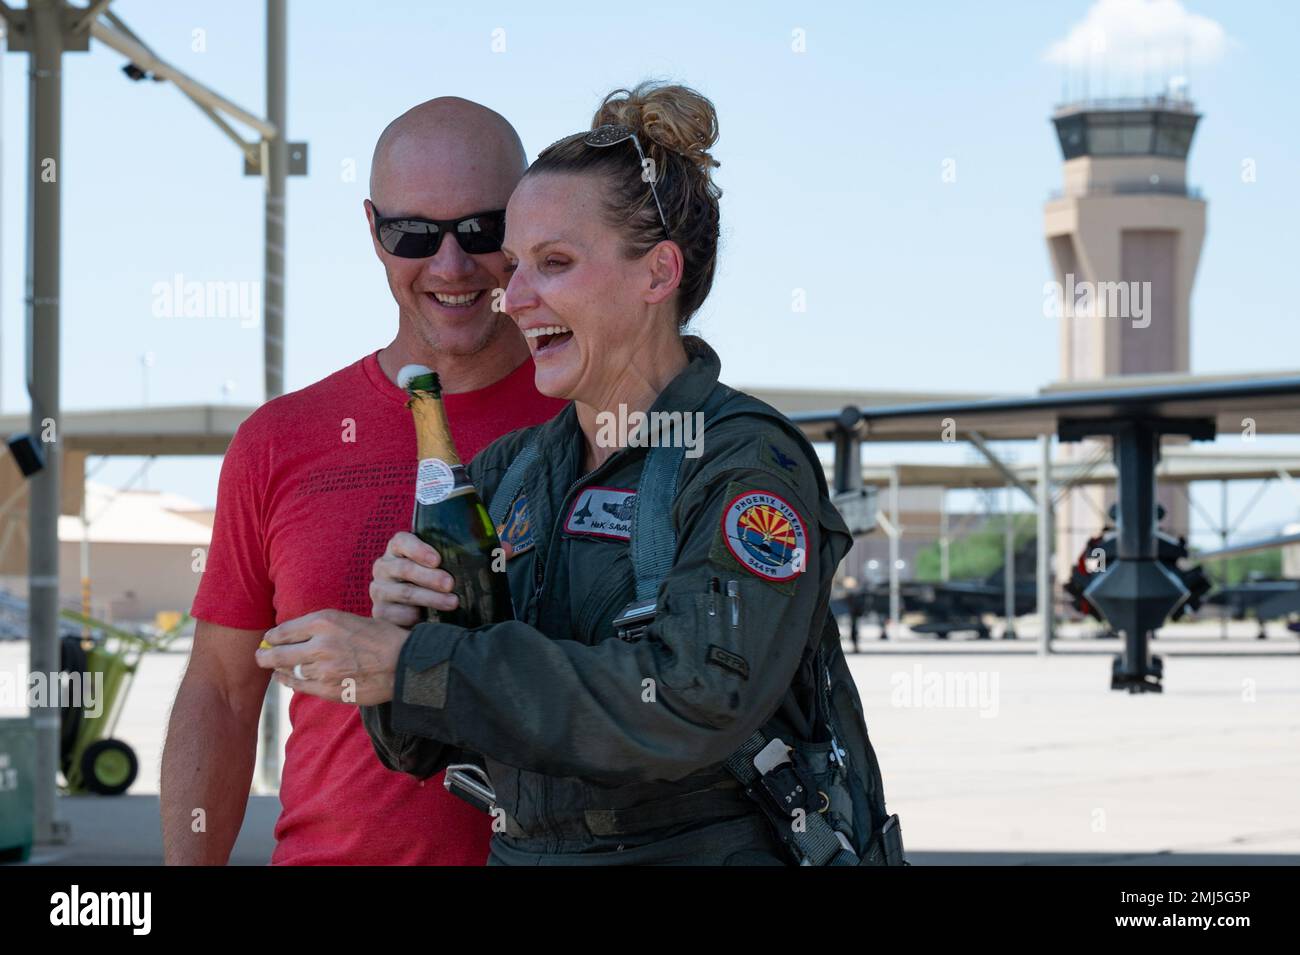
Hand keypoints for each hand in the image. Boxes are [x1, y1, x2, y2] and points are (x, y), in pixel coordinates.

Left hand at [255, 609, 406, 704]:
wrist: (404, 663)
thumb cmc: (382, 638)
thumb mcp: (351, 620)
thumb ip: (324, 626)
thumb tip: (297, 633)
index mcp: (325, 621)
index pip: (282, 631)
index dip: (272, 637)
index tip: (270, 640)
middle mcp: (319, 643)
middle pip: (276, 653)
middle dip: (265, 656)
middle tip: (261, 656)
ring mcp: (323, 669)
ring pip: (287, 671)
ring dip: (278, 670)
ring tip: (275, 668)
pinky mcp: (328, 689)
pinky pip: (299, 686)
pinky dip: (290, 682)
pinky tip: (287, 679)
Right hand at [369, 531, 512, 625]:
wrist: (417, 612)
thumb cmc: (437, 580)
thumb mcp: (454, 565)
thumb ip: (479, 554)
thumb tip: (507, 548)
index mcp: (400, 549)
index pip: (402, 541)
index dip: (418, 548)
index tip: (437, 559)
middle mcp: (385, 566)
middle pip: (403, 568)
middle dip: (429, 577)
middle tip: (451, 584)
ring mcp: (380, 590)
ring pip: (402, 593)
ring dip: (428, 598)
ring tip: (452, 603)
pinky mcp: (379, 612)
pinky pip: (391, 615)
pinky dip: (409, 618)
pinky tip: (425, 620)